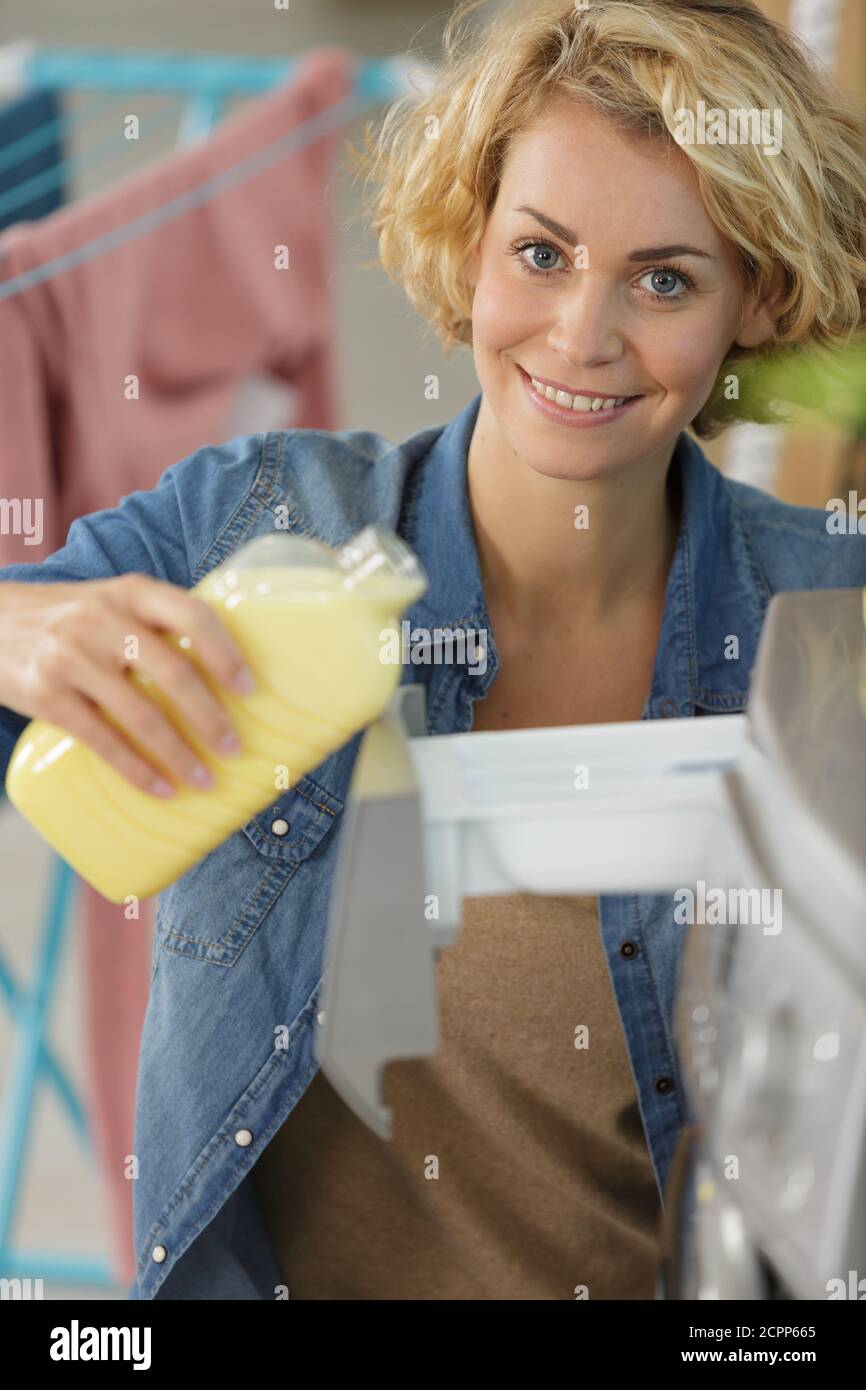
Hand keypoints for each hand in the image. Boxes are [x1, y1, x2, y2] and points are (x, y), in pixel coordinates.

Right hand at [0, 574, 255, 796]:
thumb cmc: (69, 620)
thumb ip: (156, 624)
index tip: (249, 688)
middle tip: (235, 748)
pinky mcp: (46, 695)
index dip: (226, 653)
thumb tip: (226, 676)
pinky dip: (138, 771)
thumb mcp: (111, 602)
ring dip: (180, 755)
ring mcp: (71, 658)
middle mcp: (103, 620)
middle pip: (173, 672)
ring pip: (141, 715)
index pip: (192, 614)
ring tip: (206, 780)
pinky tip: (162, 789)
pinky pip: (103, 741)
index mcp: (131, 593)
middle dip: (211, 718)